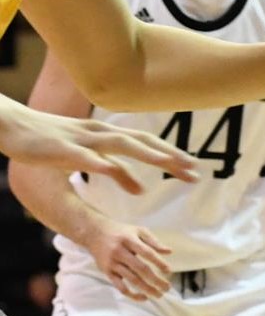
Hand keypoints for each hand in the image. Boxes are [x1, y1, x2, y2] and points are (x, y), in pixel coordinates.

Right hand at [0, 109, 198, 193]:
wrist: (10, 125)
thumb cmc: (49, 143)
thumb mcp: (88, 159)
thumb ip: (116, 171)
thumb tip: (141, 190)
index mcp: (106, 135)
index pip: (147, 143)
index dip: (171, 154)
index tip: (194, 168)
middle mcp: (100, 133)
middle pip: (143, 142)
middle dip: (171, 156)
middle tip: (195, 171)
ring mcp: (82, 139)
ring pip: (123, 145)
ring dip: (150, 155)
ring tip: (172, 167)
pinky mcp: (63, 150)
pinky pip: (88, 158)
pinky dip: (108, 167)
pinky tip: (122, 176)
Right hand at [85, 222, 172, 300]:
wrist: (94, 233)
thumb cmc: (121, 232)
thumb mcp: (138, 231)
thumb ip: (153, 242)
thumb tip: (169, 252)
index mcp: (129, 240)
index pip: (147, 253)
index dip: (158, 262)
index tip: (168, 271)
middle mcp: (120, 252)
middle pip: (140, 269)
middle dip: (155, 280)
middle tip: (167, 288)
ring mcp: (113, 263)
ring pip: (131, 279)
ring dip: (146, 289)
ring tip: (158, 295)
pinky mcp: (107, 272)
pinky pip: (119, 286)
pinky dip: (131, 294)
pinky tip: (143, 297)